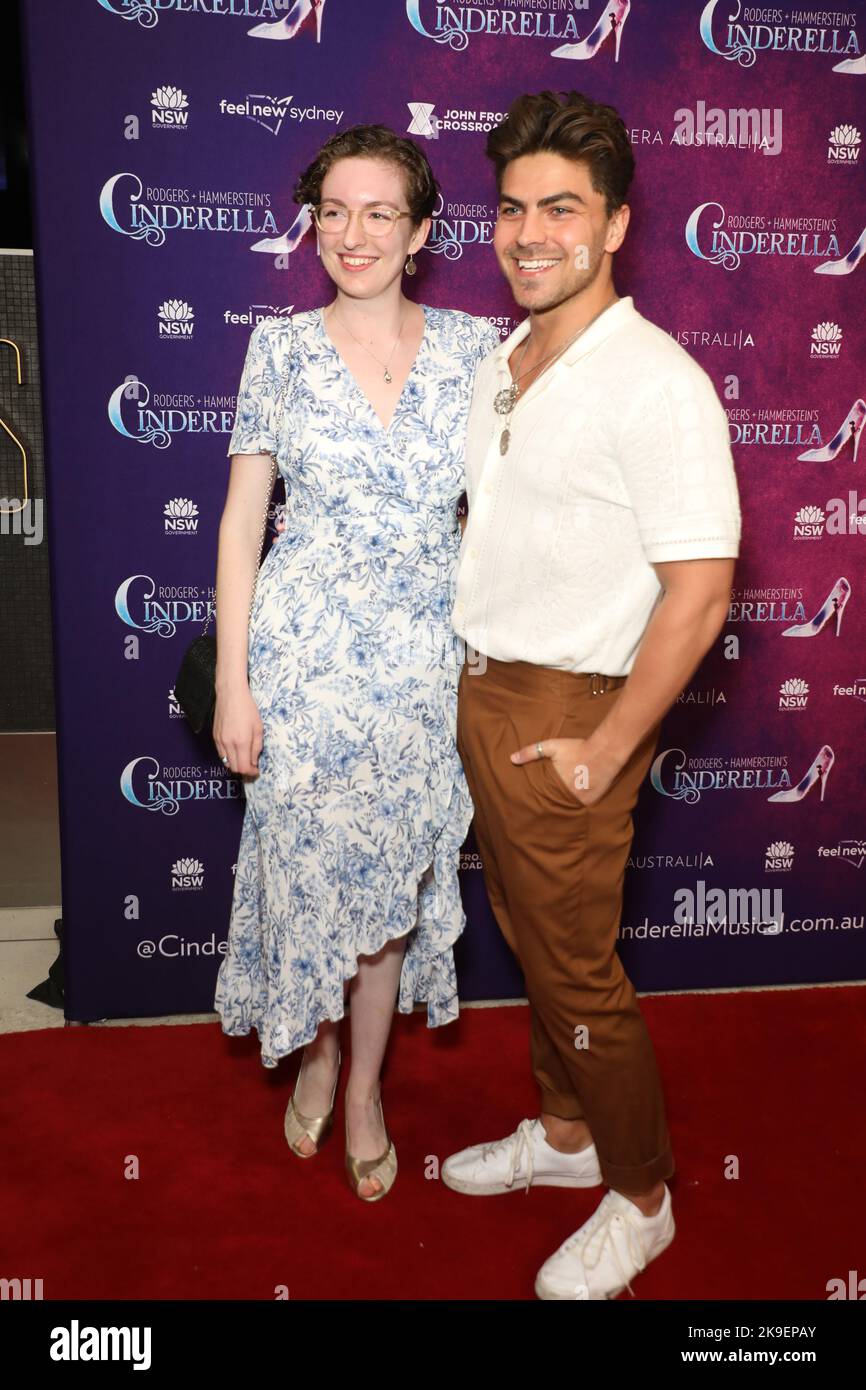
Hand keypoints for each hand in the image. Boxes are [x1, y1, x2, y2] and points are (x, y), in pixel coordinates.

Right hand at [213, 685, 264, 776]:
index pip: (243, 768)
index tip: (257, 771)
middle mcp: (228, 744)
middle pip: (234, 768)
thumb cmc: (247, 709)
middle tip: (252, 768)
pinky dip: (228, 757)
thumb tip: (254, 762)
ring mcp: (219, 741)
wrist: (230, 695)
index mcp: (241, 742)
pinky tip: (236, 751)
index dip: (251, 773)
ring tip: (244, 759)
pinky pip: (221, 754)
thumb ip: (256, 747)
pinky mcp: (214, 737)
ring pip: (226, 762)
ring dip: (236, 764)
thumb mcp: (258, 728)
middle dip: (244, 771)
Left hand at [509, 735, 623, 806]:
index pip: (541, 796)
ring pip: (566, 806)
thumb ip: (531, 752)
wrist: (604, 752)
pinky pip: (579, 807)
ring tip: (554, 813)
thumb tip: (512, 758)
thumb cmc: (577, 748)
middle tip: (540, 812)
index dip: (536, 799)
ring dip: (561, 806)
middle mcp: (566, 795)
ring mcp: (579, 800)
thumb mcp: (552, 746)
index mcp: (554, 784)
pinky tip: (571, 805)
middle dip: (548, 805)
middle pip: (553, 803)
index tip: (529, 805)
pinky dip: (575, 805)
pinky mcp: (590, 801)